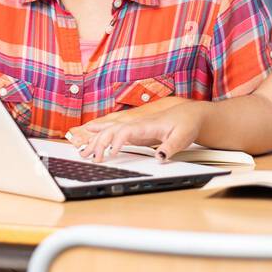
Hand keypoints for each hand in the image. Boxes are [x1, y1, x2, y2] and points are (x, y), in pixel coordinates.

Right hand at [66, 98, 206, 162]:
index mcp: (147, 125)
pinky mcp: (133, 129)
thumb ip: (171, 147)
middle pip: (111, 130)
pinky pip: (111, 130)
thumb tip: (159, 157)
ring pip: (108, 129)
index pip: (125, 131)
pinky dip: (98, 133)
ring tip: (81, 150)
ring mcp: (133, 126)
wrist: (190, 114)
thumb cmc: (186, 124)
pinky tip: (88, 136)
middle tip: (87, 156)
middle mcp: (136, 124)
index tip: (109, 154)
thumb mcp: (183, 137)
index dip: (115, 141)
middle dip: (97, 142)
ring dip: (94, 138)